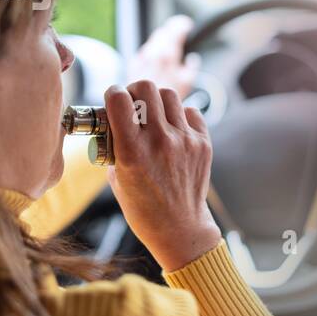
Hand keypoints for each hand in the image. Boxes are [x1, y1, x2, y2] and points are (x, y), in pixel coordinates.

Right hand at [103, 80, 218, 270]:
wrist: (179, 227)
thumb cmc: (142, 206)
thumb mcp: (115, 176)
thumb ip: (114, 143)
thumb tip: (113, 116)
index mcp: (132, 151)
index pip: (119, 99)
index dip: (113, 92)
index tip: (113, 99)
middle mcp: (160, 142)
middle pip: (146, 87)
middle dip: (134, 91)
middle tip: (133, 104)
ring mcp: (185, 141)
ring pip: (169, 95)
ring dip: (157, 100)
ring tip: (153, 116)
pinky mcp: (203, 143)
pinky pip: (191, 112)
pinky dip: (180, 115)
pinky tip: (173, 129)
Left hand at [126, 15, 200, 96]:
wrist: (142, 110)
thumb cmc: (166, 100)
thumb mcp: (186, 83)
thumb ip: (191, 66)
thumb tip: (192, 58)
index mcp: (168, 54)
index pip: (175, 28)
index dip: (183, 24)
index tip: (188, 25)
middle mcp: (153, 52)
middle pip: (163, 32)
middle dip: (172, 31)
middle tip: (180, 36)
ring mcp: (142, 56)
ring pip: (153, 40)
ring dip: (162, 41)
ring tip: (170, 50)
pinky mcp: (134, 62)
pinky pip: (145, 51)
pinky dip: (153, 52)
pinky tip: (158, 62)